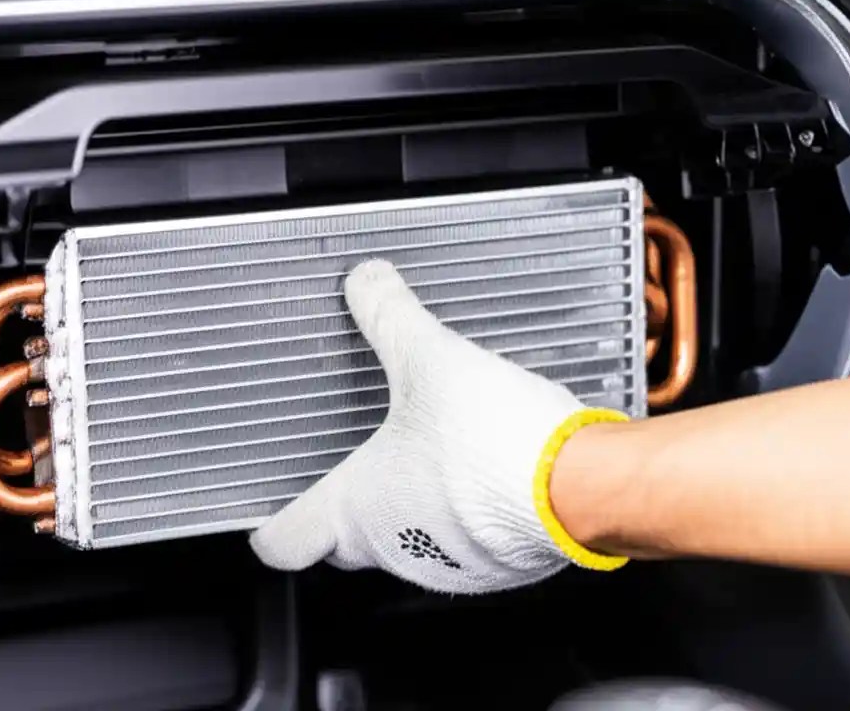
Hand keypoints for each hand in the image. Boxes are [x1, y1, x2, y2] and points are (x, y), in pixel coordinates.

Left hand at [249, 260, 626, 593]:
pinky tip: (478, 476)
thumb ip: (388, 315)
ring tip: (425, 459)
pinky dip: (457, 520)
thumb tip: (366, 282)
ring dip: (403, 512)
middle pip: (340, 545)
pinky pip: (458, 549)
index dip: (272, 525)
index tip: (272, 511)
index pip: (284, 542)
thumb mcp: (428, 357)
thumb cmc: (496, 443)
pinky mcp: (495, 567)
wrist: (577, 484)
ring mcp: (445, 565)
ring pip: (402, 547)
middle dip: (340, 510)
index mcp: (355, 508)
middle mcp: (392, 548)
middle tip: (353, 465)